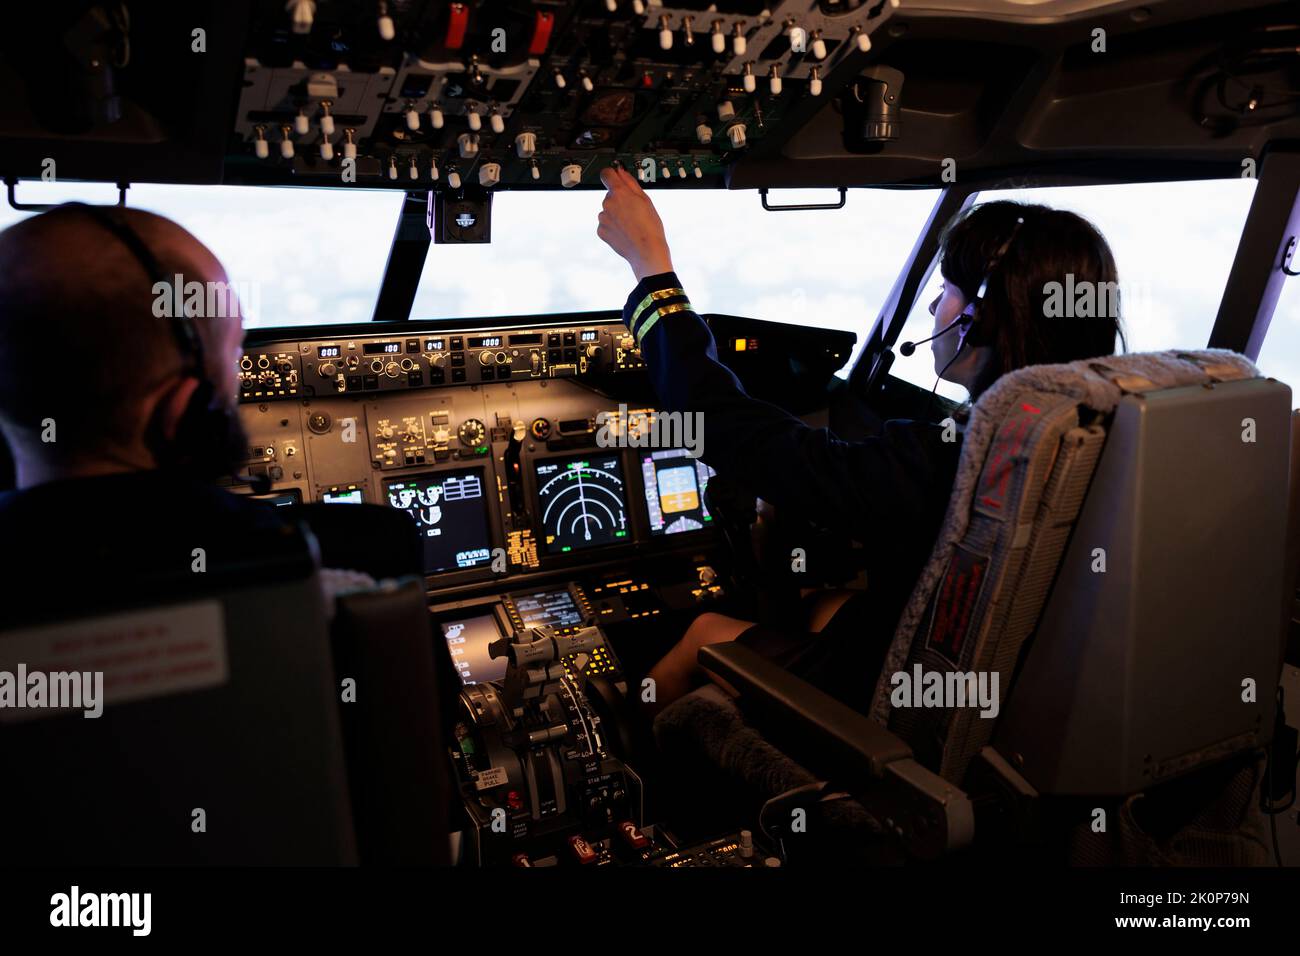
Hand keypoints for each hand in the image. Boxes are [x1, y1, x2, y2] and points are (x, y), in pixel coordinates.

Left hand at [597, 166, 674, 281]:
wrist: (646, 251)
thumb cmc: (650, 227)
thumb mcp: (645, 199)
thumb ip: (630, 182)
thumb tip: (620, 171)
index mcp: (619, 192)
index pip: (606, 174)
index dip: (612, 174)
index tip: (615, 177)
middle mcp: (607, 203)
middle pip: (610, 194)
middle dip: (619, 199)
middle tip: (633, 211)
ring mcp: (603, 218)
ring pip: (608, 210)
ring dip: (616, 213)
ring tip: (631, 224)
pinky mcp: (601, 230)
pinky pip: (605, 223)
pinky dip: (613, 226)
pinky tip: (625, 231)